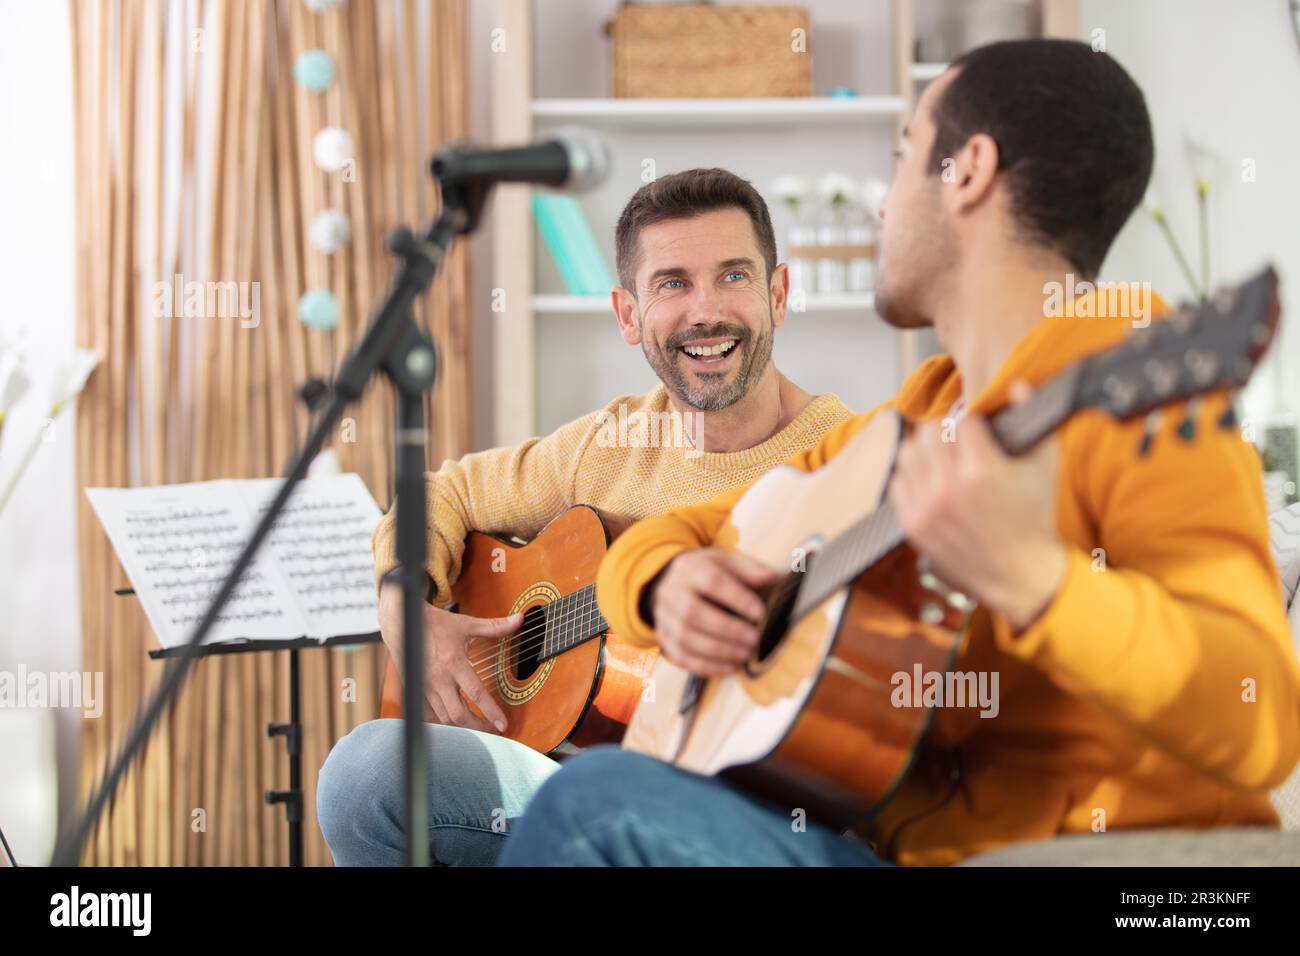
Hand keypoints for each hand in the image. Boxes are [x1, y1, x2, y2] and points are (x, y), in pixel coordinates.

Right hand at [378, 582, 521, 732]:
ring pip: (444, 718)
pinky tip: (455, 722)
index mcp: (453, 663)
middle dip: (478, 726)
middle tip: (493, 729)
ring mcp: (425, 687)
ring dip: (462, 726)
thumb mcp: (467, 624)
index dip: (491, 712)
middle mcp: (438, 679)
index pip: (476, 693)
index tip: (503, 724)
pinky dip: (443, 722)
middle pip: (458, 714)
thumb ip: (494, 626)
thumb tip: (519, 619)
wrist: (403, 623)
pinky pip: (429, 715)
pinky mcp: (416, 691)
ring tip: (478, 726)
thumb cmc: (436, 624)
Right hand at [645, 548, 777, 676]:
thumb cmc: (705, 573)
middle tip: (754, 639)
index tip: (761, 613)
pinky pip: (681, 657)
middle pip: (693, 612)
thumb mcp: (725, 562)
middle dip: (728, 629)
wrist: (670, 582)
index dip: (737, 598)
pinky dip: (707, 666)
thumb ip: (749, 569)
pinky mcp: (664, 638)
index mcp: (689, 568)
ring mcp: (663, 617)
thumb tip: (772, 577)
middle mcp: (671, 592)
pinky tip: (730, 667)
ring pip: (686, 638)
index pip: (711, 581)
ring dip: (719, 651)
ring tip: (745, 654)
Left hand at [887, 384, 1068, 631]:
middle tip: (961, 444)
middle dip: (947, 432)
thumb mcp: (1046, 465)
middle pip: (930, 431)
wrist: (1019, 573)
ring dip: (926, 450)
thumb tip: (1014, 382)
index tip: (982, 436)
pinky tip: (932, 480)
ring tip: (945, 460)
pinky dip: (913, 475)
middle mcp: (949, 488)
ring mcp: (927, 508)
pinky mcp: (913, 524)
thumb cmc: (1036, 515)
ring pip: (909, 452)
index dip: (975, 425)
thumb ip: (1032, 418)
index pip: (963, 421)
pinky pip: (898, 481)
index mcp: (983, 471)